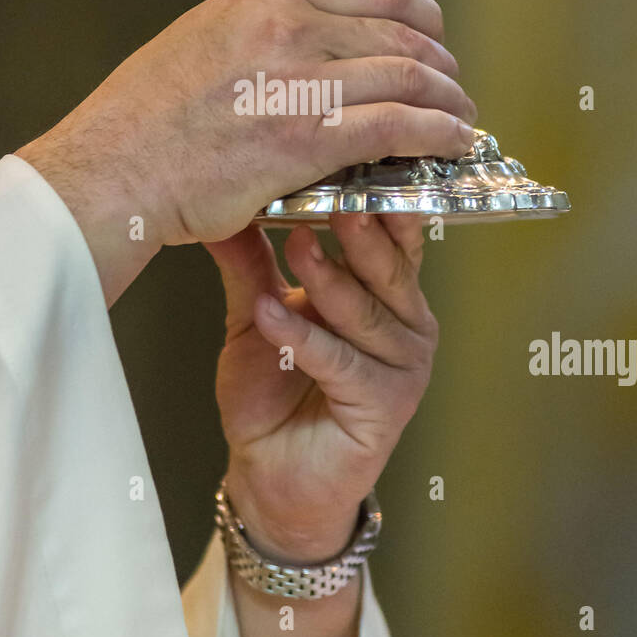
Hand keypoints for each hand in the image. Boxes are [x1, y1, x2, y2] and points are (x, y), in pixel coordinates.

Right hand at [17, 0, 474, 304]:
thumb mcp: (202, 39)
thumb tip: (315, 49)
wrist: (113, 168)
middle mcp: (289, 25)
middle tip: (451, 84)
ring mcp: (302, 79)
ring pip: (409, 75)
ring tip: (459, 118)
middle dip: (440, 61)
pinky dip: (438, 132)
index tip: (433, 35)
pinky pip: (399, 126)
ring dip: (448, 99)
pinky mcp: (309, 138)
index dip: (421, 15)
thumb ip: (264, 34)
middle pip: (402, 30)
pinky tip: (452, 142)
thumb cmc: (144, 118)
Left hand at [206, 211, 435, 563]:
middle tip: (331, 198)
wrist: (269, 473)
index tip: (348, 162)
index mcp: (389, 294)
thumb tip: (228, 200)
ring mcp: (404, 367)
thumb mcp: (259, 313)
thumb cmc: (274, 392)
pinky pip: (343, 362)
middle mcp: (408, 325)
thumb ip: (253, 263)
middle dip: (359, 231)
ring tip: (295, 247)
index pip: (394, 236)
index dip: (375, 200)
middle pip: (389, 267)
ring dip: (327, 281)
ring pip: (366, 312)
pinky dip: (303, 337)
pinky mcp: (387, 406)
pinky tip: (270, 316)